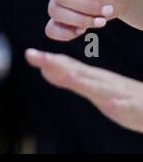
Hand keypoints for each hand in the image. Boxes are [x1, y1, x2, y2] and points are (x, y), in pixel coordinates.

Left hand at [26, 49, 142, 133]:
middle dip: (55, 64)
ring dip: (80, 79)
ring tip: (64, 72)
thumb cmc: (121, 94)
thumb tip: (46, 70)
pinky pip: (124, 105)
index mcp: (92, 78)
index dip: (48, 60)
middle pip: (76, 71)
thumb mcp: (92, 88)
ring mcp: (116, 93)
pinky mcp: (131, 106)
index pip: (67, 66)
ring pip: (98, 86)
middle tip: (33, 55)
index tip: (29, 54)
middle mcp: (102, 82)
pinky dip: (117, 102)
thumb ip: (71, 80)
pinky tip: (113, 102)